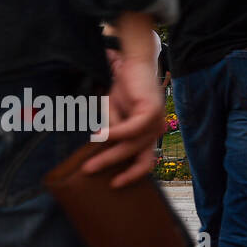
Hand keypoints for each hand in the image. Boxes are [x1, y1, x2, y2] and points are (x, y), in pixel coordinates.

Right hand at [82, 51, 163, 187]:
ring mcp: (157, 122)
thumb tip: (102, 148)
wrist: (133, 61)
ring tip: (89, 157)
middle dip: (111, 164)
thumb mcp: (113, 114)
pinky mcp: (152, 111)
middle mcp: (156, 131)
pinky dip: (115, 134)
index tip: (113, 185)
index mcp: (149, 134)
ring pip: (131, 145)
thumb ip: (112, 132)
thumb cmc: (123, 87)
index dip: (131, 175)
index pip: (144, 162)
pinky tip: (100, 136)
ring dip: (108, 152)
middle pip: (136, 157)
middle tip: (89, 170)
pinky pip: (131, 130)